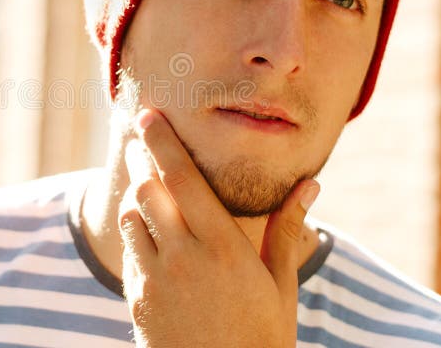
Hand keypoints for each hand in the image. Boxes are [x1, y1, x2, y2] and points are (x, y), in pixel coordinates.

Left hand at [118, 108, 319, 347]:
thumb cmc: (261, 336)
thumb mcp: (280, 285)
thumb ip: (287, 229)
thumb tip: (311, 182)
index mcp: (223, 247)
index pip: (182, 179)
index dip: (162, 142)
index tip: (149, 116)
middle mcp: (183, 257)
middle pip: (148, 189)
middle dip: (141, 157)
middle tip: (141, 136)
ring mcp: (155, 279)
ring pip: (132, 215)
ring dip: (136, 192)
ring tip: (147, 180)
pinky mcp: (137, 298)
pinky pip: (129, 248)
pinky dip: (135, 228)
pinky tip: (148, 226)